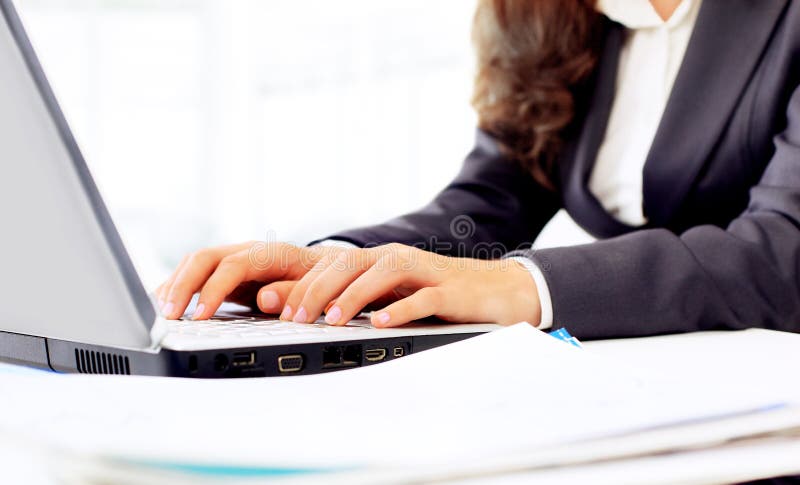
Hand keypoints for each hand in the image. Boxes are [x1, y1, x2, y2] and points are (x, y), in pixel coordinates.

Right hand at [155, 242, 342, 319]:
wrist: (324, 271)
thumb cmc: (320, 281)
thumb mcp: (316, 288)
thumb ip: (293, 293)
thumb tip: (266, 298)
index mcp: (270, 254)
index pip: (233, 266)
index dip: (214, 290)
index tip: (199, 317)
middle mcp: (247, 251)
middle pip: (204, 258)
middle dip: (182, 285)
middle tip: (168, 315)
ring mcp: (234, 259)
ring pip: (195, 264)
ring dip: (174, 286)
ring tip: (159, 313)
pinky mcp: (225, 273)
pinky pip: (195, 274)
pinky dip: (177, 288)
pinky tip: (164, 305)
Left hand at [280, 243, 540, 327]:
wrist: (499, 290)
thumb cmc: (440, 295)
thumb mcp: (395, 295)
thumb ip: (361, 299)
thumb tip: (315, 314)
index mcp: (381, 260)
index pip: (334, 265)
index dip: (304, 286)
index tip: (281, 311)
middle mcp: (399, 259)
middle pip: (350, 264)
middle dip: (317, 290)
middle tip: (295, 318)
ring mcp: (426, 272)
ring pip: (382, 273)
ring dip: (352, 296)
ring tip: (330, 319)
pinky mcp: (450, 291)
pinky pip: (423, 297)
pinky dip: (400, 309)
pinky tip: (380, 322)